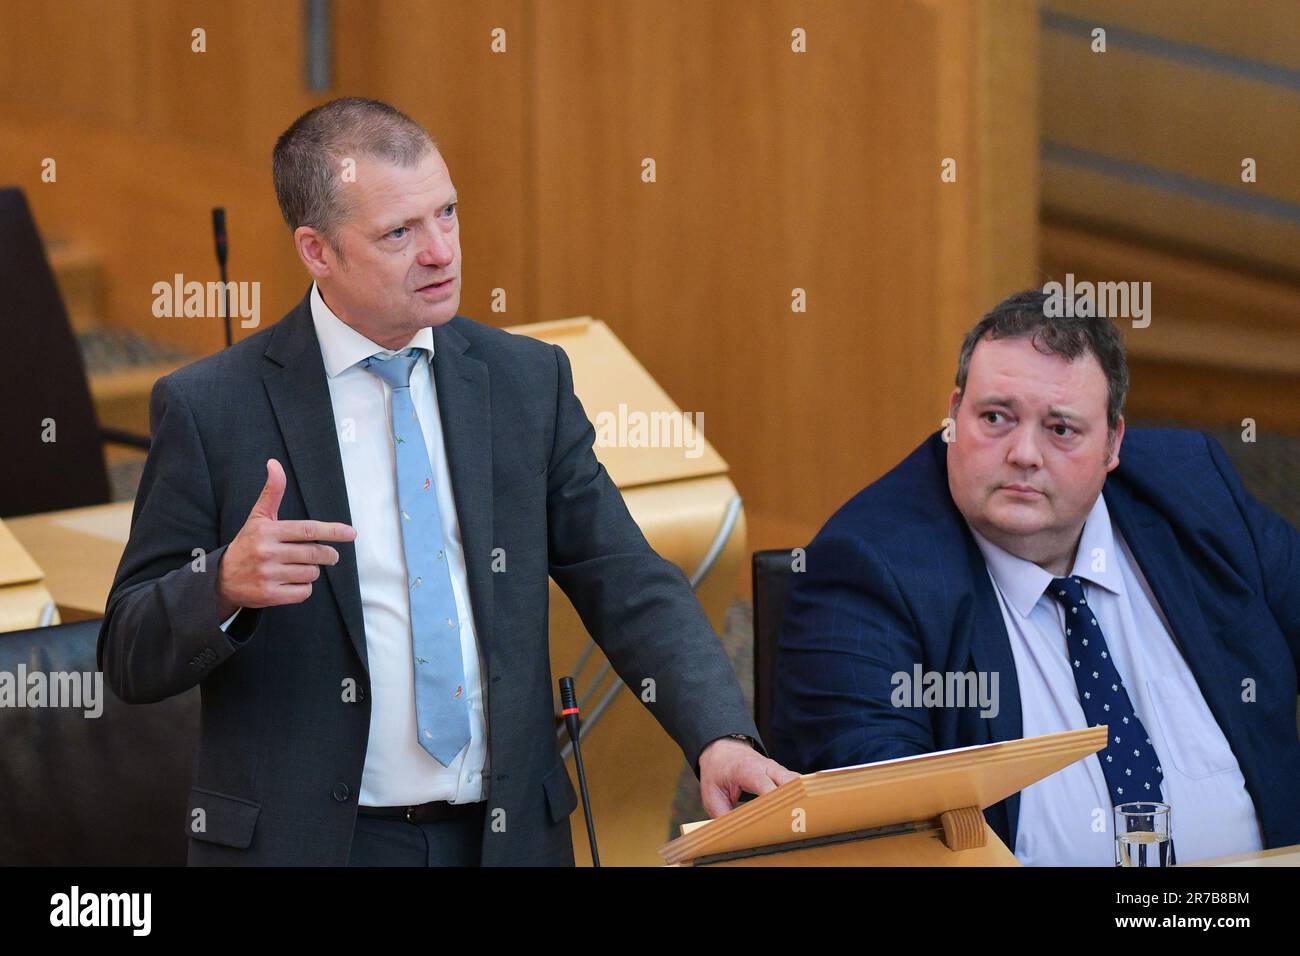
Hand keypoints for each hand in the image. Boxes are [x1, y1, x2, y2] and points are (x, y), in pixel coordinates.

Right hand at [216, 458, 355, 619]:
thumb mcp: (258, 517)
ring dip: (312, 571)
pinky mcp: (270, 595)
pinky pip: (303, 592)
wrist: (221, 579)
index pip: (308, 530)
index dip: (332, 531)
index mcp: (268, 531)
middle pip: (315, 554)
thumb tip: (275, 464)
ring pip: (311, 573)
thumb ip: (272, 492)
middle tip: (330, 555)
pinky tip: (291, 582)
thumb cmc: (247, 544)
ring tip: (299, 568)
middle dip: (328, 554)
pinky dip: (303, 588)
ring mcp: (268, 575)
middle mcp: (267, 552)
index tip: (352, 533)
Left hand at [698, 737, 799, 817]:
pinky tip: (801, 813)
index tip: (779, 822)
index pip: (768, 787)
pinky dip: (801, 798)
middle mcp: (768, 768)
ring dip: (802, 801)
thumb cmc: (718, 770)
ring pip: (799, 784)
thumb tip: (732, 835)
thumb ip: (722, 815)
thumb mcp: (711, 794)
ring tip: (803, 822)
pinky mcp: (783, 775)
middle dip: (797, 803)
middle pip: (791, 783)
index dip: (776, 804)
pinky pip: (797, 786)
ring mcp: (778, 770)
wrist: (722, 748)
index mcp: (748, 770)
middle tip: (798, 825)